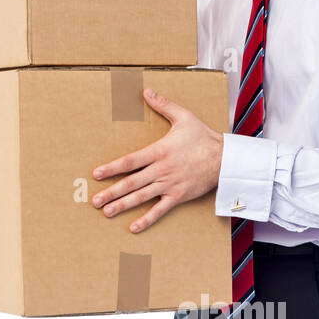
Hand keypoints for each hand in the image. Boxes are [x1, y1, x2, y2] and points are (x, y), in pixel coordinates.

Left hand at [91, 88, 224, 231]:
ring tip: (106, 212)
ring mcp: (169, 185)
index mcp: (159, 151)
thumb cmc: (204, 137)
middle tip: (94, 201)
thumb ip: (163, 105)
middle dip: (112, 192)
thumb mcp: (183, 117)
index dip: (112, 168)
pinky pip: (160, 210)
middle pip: (131, 183)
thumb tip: (146, 91)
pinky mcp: (178, 196)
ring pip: (141, 197)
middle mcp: (161, 170)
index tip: (97, 174)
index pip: (130, 161)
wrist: (224, 158)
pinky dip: (147, 219)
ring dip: (123, 205)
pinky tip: (133, 227)